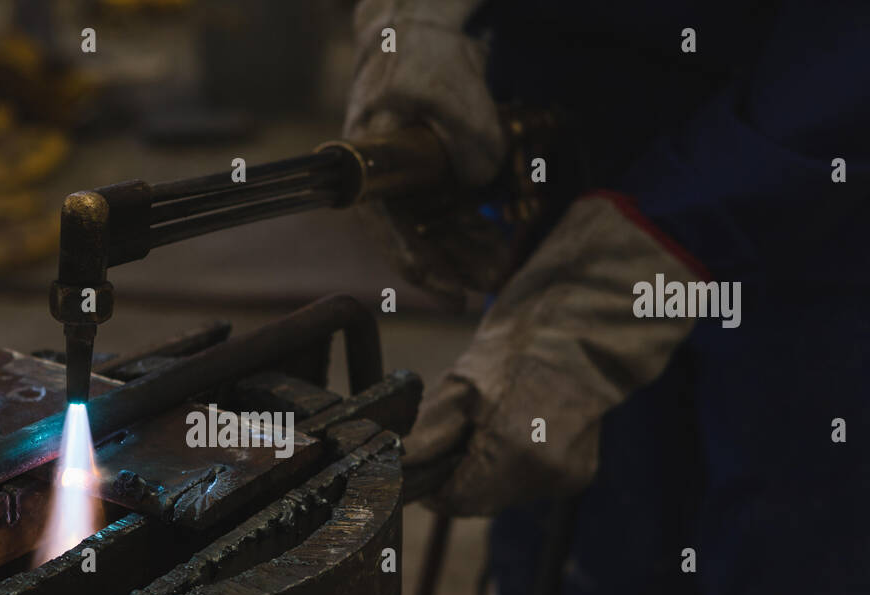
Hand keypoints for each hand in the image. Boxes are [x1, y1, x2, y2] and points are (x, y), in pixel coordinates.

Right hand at [343, 0, 505, 302]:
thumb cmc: (417, 54)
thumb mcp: (445, 88)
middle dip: (453, 265)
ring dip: (469, 252)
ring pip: (439, 231)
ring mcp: (409, 181)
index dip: (419, 265)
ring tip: (502, 268)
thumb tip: (479, 178)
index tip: (450, 291)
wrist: (421, 27)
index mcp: (366, 167)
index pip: (388, 230)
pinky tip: (503, 244)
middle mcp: (383, 183)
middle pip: (415, 240)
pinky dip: (478, 229)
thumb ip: (468, 135)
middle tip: (489, 283)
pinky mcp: (434, 175)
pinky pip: (455, 212)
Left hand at [404, 192, 709, 514]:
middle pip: (479, 502)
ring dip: (484, 472)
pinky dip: (512, 466)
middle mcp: (545, 475)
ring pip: (502, 495)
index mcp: (515, 452)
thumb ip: (423, 438)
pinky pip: (527, 484)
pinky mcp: (578, 475)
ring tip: (489, 425)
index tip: (424, 462)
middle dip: (458, 475)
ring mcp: (565, 478)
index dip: (432, 484)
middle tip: (457, 434)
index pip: (455, 501)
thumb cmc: (518, 348)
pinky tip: (515, 430)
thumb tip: (391, 467)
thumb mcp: (457, 387)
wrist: (579, 330)